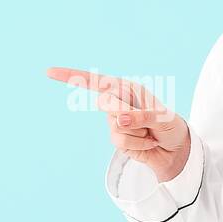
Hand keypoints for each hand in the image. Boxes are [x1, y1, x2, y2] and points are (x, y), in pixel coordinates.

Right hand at [45, 66, 190, 182]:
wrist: (174, 149)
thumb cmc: (169, 125)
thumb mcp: (161, 116)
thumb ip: (141, 115)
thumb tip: (120, 119)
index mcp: (125, 88)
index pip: (94, 81)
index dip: (71, 76)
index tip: (48, 72)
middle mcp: (117, 102)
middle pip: (106, 103)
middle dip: (126, 112)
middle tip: (146, 119)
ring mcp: (115, 121)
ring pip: (116, 126)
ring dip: (138, 132)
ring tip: (150, 132)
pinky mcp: (116, 139)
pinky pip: (121, 141)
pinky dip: (139, 144)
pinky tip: (147, 142)